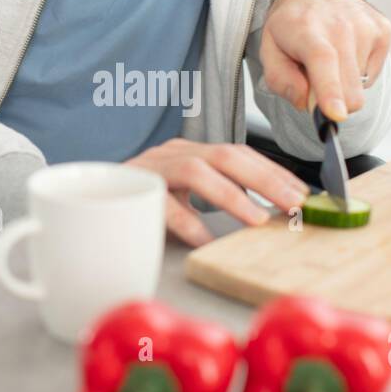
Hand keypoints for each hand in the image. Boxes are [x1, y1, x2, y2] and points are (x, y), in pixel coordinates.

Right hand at [125, 138, 309, 246]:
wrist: (87, 197)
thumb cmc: (141, 200)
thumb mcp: (184, 194)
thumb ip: (216, 195)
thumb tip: (267, 214)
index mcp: (191, 152)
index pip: (240, 153)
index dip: (273, 171)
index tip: (303, 192)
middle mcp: (174, 154)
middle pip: (227, 156)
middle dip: (265, 179)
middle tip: (293, 204)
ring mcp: (152, 169)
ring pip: (196, 173)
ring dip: (232, 197)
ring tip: (257, 221)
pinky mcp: (132, 190)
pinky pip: (162, 205)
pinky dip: (186, 222)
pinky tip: (204, 239)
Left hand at [260, 0, 390, 123]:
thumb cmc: (290, 25)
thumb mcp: (269, 50)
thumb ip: (280, 80)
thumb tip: (306, 103)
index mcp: (306, 29)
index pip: (323, 60)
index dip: (330, 90)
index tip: (336, 115)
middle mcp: (340, 24)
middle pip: (348, 87)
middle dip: (333, 100)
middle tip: (314, 80)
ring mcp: (366, 26)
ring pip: (360, 86)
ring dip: (342, 82)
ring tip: (329, 58)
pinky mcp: (383, 31)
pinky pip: (370, 75)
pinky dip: (356, 72)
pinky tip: (344, 51)